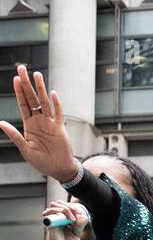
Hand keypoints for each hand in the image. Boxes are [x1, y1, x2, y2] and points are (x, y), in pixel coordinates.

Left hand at [0, 65, 77, 182]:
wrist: (58, 170)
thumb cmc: (41, 162)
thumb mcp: (25, 149)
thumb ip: (14, 135)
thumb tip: (1, 123)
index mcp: (29, 125)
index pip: (23, 104)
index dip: (19, 92)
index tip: (16, 79)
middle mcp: (39, 121)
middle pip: (32, 98)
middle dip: (27, 84)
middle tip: (22, 69)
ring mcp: (50, 123)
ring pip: (44, 102)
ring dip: (40, 89)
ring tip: (36, 74)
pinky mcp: (60, 128)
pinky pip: (59, 113)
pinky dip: (56, 104)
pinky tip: (52, 94)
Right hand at [42, 197, 88, 239]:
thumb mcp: (77, 233)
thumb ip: (80, 223)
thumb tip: (82, 215)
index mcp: (63, 218)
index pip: (65, 205)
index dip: (73, 207)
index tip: (80, 216)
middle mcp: (56, 218)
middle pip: (59, 203)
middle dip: (69, 206)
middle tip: (76, 217)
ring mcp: (52, 220)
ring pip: (54, 205)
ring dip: (64, 208)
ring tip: (72, 219)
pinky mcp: (49, 225)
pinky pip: (50, 213)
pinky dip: (57, 212)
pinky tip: (67, 219)